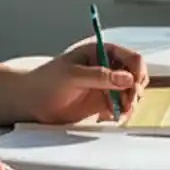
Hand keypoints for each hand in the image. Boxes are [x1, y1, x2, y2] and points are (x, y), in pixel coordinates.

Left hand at [19, 42, 148, 123]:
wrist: (32, 100)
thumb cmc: (47, 80)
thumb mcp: (72, 75)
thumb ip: (99, 76)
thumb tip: (127, 78)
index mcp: (101, 52)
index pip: (131, 58)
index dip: (137, 71)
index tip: (134, 86)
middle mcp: (107, 67)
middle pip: (136, 76)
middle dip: (136, 89)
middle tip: (128, 102)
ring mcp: (106, 85)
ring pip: (131, 93)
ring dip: (131, 103)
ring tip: (121, 112)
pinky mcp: (103, 102)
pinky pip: (122, 106)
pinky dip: (123, 112)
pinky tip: (114, 117)